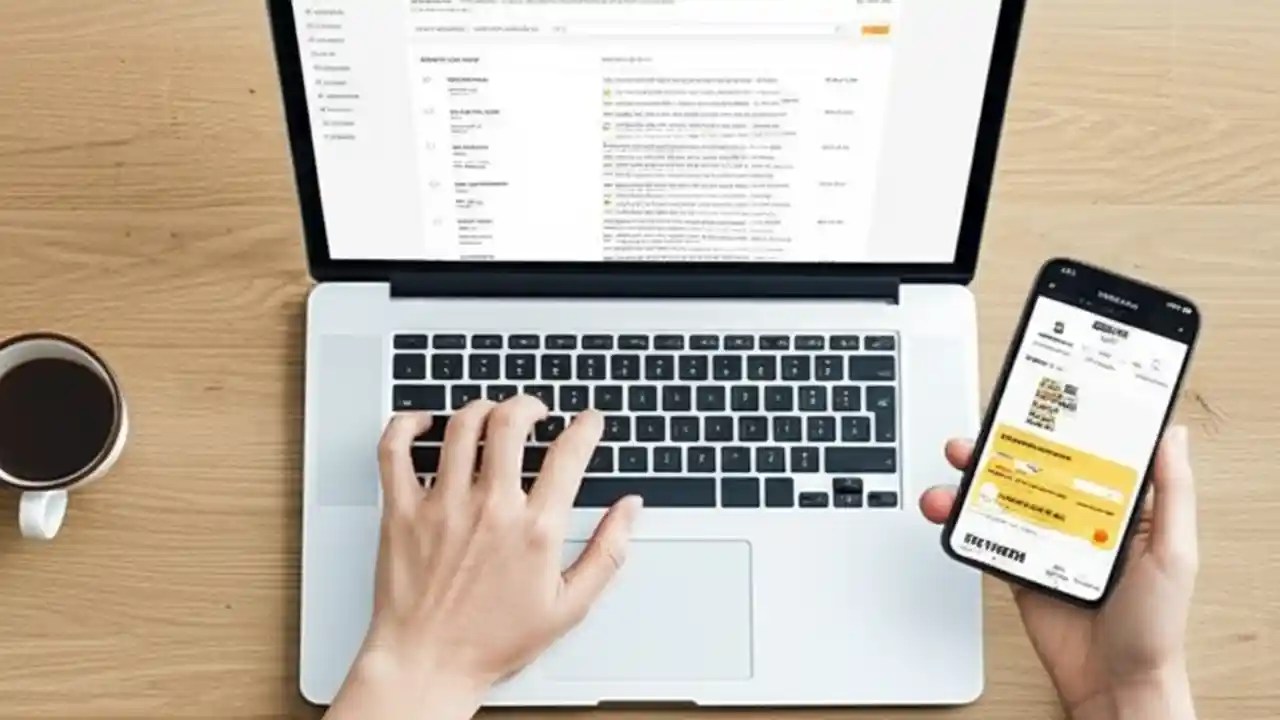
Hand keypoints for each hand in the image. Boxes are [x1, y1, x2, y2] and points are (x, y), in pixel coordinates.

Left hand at [326, 399, 642, 719]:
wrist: (427, 664)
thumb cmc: (492, 642)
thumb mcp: (569, 606)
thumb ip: (607, 552)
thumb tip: (629, 510)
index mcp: (536, 530)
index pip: (569, 453)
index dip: (586, 427)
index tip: (588, 421)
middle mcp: (490, 509)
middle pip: (512, 422)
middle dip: (530, 405)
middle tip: (535, 411)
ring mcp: (442, 506)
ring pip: (462, 426)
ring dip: (482, 408)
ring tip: (490, 415)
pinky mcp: (401, 511)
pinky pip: (396, 449)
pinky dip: (408, 424)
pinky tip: (425, 423)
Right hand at [920, 426, 1197, 719]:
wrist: (1113, 682)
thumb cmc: (1155, 625)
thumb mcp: (1174, 552)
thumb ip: (1172, 492)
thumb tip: (1171, 434)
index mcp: (1118, 506)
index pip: (1084, 452)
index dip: (1056, 426)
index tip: (1030, 403)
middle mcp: (1078, 517)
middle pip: (1030, 468)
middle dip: (996, 449)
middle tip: (974, 439)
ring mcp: (1045, 541)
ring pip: (1000, 498)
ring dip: (968, 484)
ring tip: (950, 480)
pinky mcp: (1018, 567)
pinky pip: (986, 538)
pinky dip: (961, 522)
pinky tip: (948, 513)